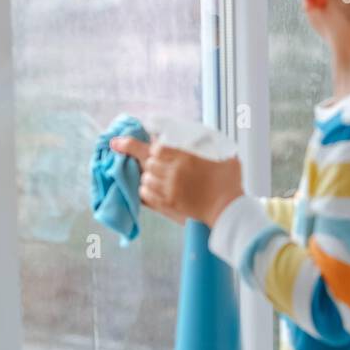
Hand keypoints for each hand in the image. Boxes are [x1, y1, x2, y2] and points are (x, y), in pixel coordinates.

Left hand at [109, 136, 242, 227]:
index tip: (140, 139)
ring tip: (148, 173)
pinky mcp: (169, 204)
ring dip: (145, 174)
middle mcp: (175, 172)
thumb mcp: (226, 157)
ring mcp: (170, 189)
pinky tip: (147, 188)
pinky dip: (144, 190)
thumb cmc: (230, 183)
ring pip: (145, 178)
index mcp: (188, 157)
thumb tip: (206, 139)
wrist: (228, 210)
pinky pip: (146, 195)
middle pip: (147, 161)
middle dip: (138, 155)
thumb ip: (214, 146)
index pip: (157, 147)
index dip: (147, 143)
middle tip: (119, 145)